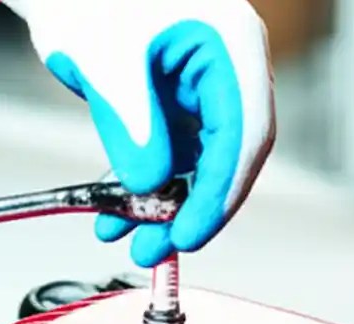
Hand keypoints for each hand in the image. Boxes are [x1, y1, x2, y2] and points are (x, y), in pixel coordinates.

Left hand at [3, 0, 275, 266]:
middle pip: (230, 154)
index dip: (221, 192)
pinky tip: (116, 213)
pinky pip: (172, 154)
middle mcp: (229, 67)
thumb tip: (149, 184)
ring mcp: (204, 86)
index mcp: (232, 44)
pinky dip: (146, 185)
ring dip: (164, 205)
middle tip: (155, 249)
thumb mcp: (106, 60)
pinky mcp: (176, 102)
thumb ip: (131, 124)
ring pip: (199, 162)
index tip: (190, 233)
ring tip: (129, 240)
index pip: (246, 132)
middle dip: (192, 208)